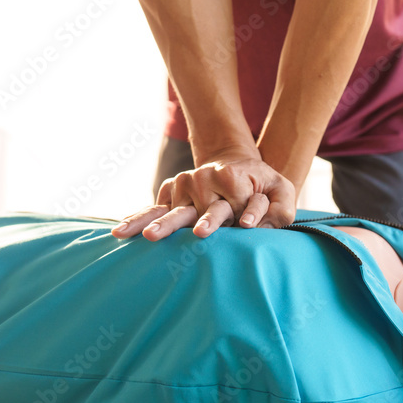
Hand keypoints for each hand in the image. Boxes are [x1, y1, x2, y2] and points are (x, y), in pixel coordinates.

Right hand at [111, 149, 296, 240]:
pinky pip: (153, 208)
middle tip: (190, 234)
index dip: (240, 220)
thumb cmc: (263, 186)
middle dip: (189, 222)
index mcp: (232, 178)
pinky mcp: (171, 191)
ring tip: (137, 236)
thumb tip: (252, 226)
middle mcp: (204, 180)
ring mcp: (185, 185)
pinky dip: (137, 218)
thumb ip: (280, 208)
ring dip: (151, 222)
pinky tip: (121, 231)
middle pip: (198, 207)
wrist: (238, 165)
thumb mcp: (282, 192)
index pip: (235, 207)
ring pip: (169, 209)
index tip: (244, 228)